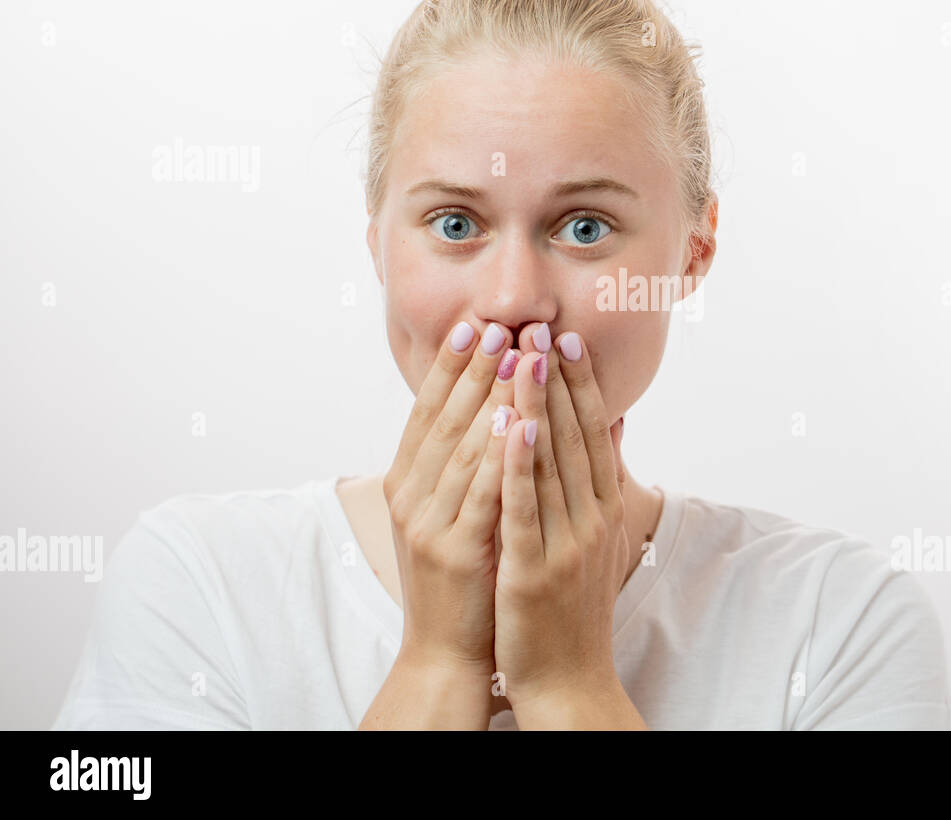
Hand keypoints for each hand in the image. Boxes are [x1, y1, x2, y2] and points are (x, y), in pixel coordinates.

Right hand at [380, 320, 520, 678]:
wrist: (446, 651)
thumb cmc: (461, 575)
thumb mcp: (452, 512)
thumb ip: (464, 464)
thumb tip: (493, 409)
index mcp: (406, 483)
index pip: (427, 413)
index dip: (450, 368)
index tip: (474, 326)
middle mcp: (408, 497)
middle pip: (443, 420)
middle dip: (473, 370)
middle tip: (500, 325)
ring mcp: (427, 524)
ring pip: (462, 449)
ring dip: (491, 398)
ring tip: (517, 358)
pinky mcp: (453, 552)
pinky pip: (480, 494)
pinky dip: (499, 454)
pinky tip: (519, 422)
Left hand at [492, 324, 629, 709]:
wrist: (570, 679)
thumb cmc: (574, 607)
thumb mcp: (599, 538)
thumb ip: (603, 482)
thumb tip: (614, 424)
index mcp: (604, 511)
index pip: (594, 435)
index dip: (580, 386)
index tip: (566, 340)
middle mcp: (592, 520)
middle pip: (576, 438)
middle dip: (559, 381)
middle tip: (544, 328)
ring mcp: (566, 544)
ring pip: (551, 463)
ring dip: (538, 406)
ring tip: (524, 357)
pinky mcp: (535, 569)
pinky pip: (525, 507)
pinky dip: (519, 463)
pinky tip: (511, 425)